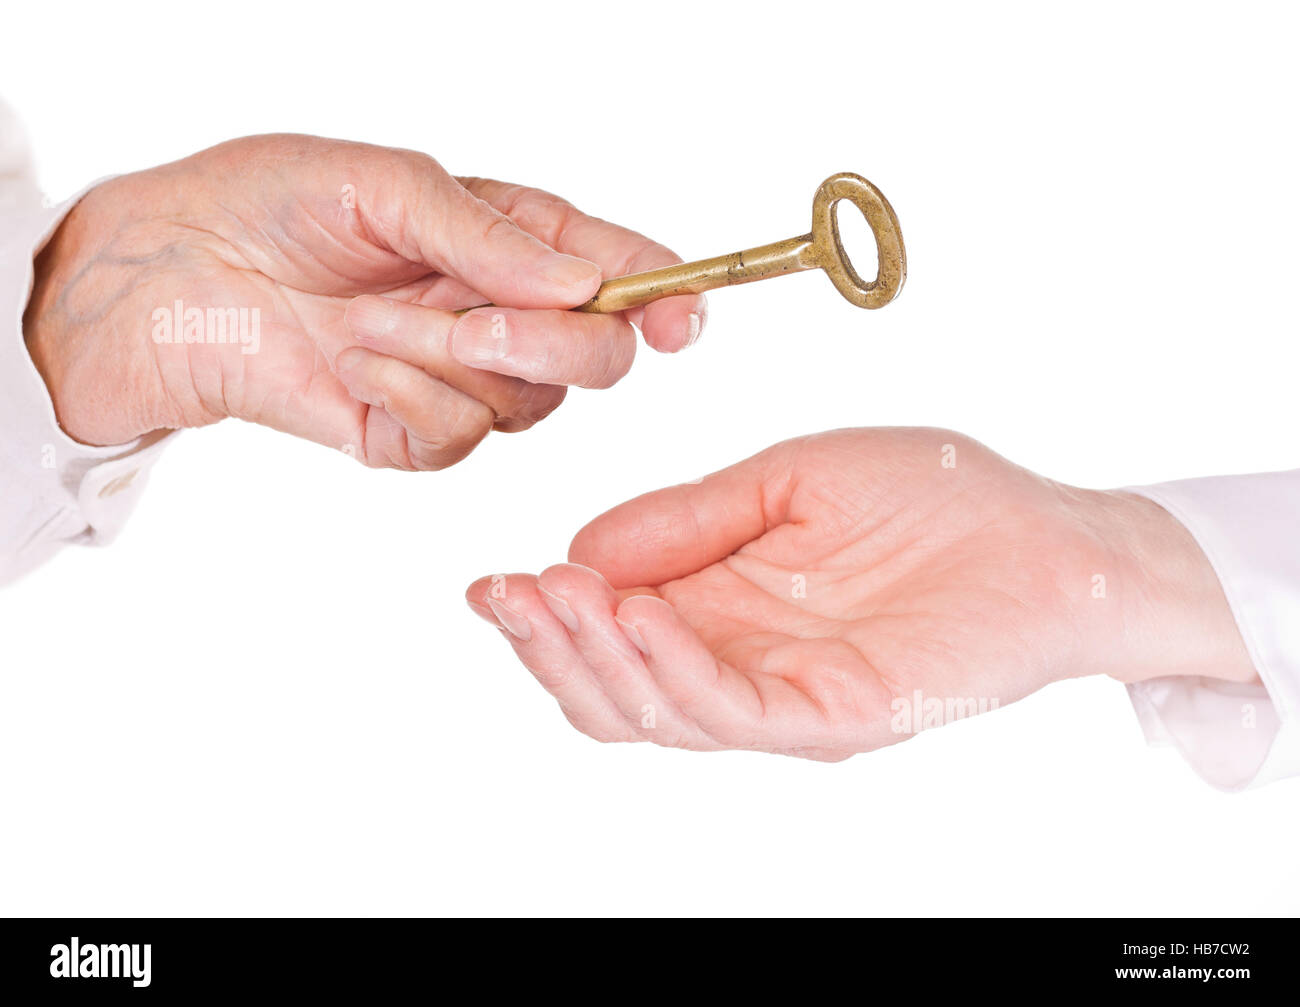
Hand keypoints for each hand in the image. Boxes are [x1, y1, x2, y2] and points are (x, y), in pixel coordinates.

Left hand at [23, 134, 703, 467]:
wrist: (168, 274)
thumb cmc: (268, 202)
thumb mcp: (387, 186)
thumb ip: (490, 236)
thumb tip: (581, 285)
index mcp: (511, 239)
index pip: (616, 272)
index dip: (662, 295)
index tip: (679, 318)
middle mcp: (500, 313)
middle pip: (596, 355)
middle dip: (554, 344)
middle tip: (479, 322)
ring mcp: (460, 378)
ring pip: (527, 401)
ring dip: (448, 359)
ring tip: (364, 320)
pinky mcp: (412, 433)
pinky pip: (458, 439)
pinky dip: (412, 398)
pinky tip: (356, 362)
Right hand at [466, 428, 1254, 759]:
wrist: (1049, 535)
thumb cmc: (932, 500)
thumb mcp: (783, 480)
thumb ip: (687, 519)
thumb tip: (582, 546)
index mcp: (719, 611)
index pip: (608, 640)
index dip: (543, 616)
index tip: (491, 579)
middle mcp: (739, 666)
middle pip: (612, 694)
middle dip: (547, 647)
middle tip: (504, 593)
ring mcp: (785, 701)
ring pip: (656, 714)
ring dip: (591, 657)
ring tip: (554, 593)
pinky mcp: (836, 718)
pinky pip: (734, 711)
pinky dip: (672, 667)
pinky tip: (633, 612)